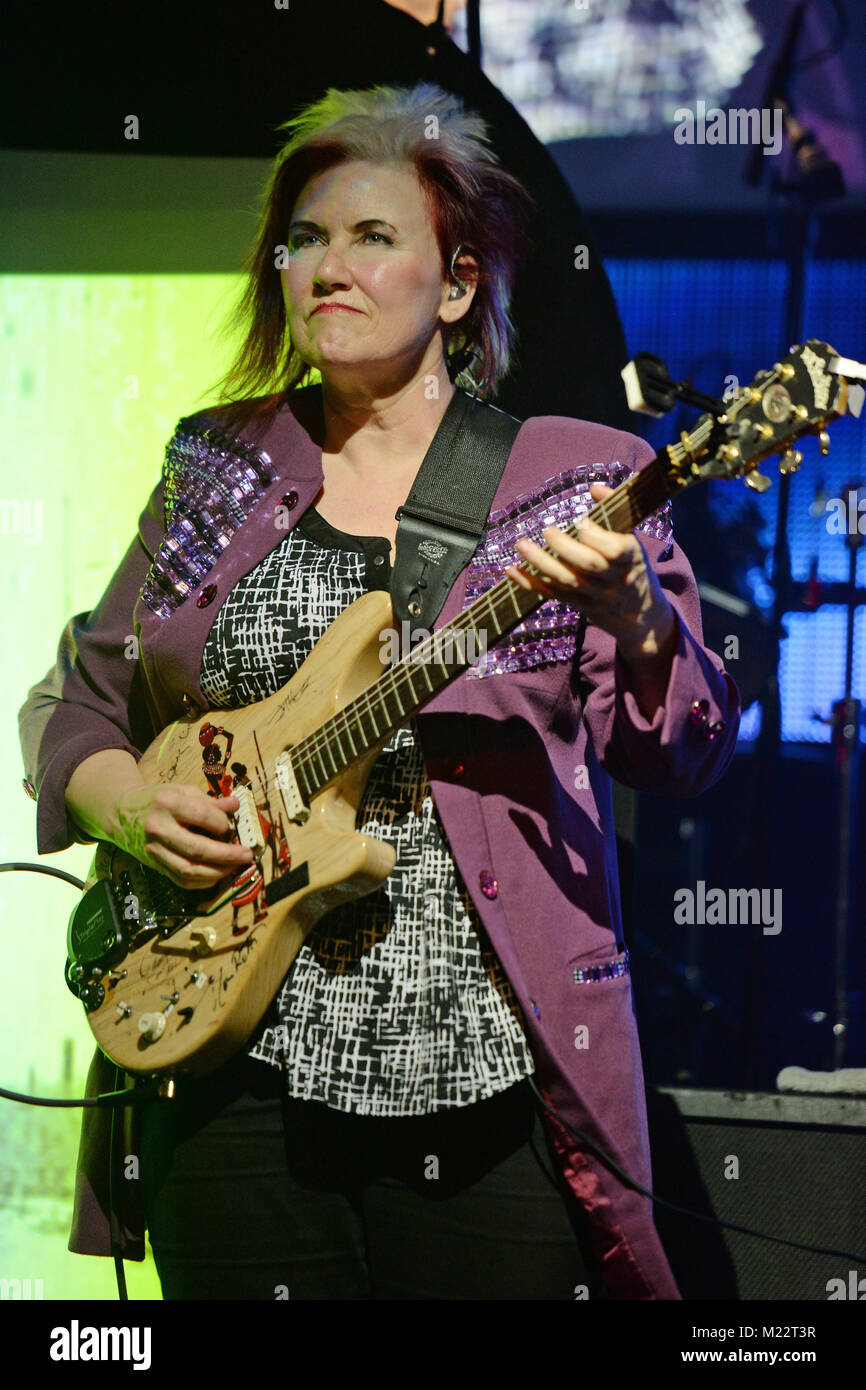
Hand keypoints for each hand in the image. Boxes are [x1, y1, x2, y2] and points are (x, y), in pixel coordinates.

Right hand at [112, 783, 253, 889]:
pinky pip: (181, 880)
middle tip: (246, 855)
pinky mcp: (155, 865)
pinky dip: (202, 881)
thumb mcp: (181, 790)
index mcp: (167, 803)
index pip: (202, 815)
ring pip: (189, 870)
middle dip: (227, 855)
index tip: (231, 824)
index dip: (222, 823)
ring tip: (235, 866)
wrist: (121, 813)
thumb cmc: (156, 800)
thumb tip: (235, 805)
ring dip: (217, 872)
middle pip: (197, 849)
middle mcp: (159, 829)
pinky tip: (217, 874)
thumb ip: (208, 800)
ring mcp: (155, 850)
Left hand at [505, 482, 675, 662]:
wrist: (639, 616)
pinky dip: (529, 582)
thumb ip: (615, 512)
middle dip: (564, 547)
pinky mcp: (577, 604)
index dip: (597, 537)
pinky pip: (551, 594)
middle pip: (588, 565)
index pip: (617, 551)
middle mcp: (612, 579)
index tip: (580, 522)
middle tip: (547, 529)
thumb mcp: (633, 540)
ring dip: (540, 562)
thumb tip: (594, 487)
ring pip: (566, 580)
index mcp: (630, 559)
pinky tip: (512, 569)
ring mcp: (593, 594)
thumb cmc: (632, 567)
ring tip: (522, 544)